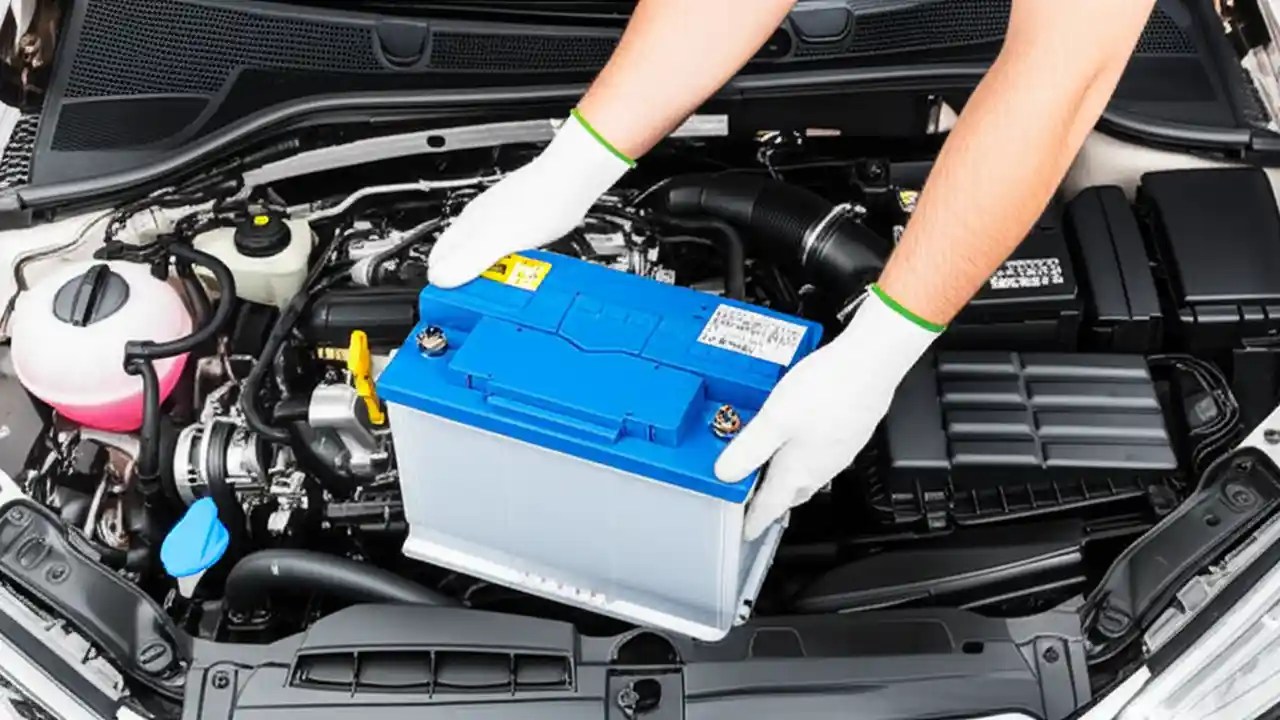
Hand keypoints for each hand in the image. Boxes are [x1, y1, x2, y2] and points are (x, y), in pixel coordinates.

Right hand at [428, 111, 632, 287]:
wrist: (573, 178)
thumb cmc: (542, 202)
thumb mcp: (500, 240)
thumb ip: (469, 262)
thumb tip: (439, 279)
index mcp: (469, 224)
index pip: (438, 258)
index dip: (442, 283)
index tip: (454, 301)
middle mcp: (480, 219)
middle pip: (458, 257)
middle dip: (465, 279)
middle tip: (482, 296)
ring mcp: (501, 218)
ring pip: (482, 252)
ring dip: (489, 272)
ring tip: (503, 287)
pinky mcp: (522, 219)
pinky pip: (506, 247)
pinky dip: (509, 262)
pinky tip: (522, 266)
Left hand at [715, 287, 940, 539]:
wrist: (870, 365)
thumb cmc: (826, 390)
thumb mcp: (774, 420)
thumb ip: (748, 449)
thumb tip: (725, 475)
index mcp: (799, 470)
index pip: (772, 506)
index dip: (755, 521)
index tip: (746, 531)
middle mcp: (821, 467)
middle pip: (792, 493)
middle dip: (773, 501)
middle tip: (755, 500)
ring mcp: (839, 451)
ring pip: (809, 475)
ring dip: (790, 478)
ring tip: (772, 470)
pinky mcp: (849, 433)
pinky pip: (822, 456)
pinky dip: (805, 457)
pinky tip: (800, 439)